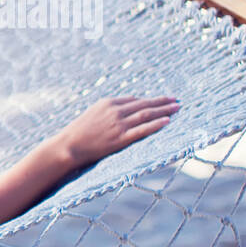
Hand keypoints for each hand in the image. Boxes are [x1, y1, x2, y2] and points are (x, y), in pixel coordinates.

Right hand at [53, 96, 177, 168]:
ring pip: (147, 114)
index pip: (134, 100)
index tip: (160, 100)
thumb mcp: (92, 115)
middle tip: (176, 100)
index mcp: (108, 103)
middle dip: (162, 102)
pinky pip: (143, 130)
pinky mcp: (121, 139)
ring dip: (164, 110)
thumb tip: (125, 111)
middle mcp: (115, 111)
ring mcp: (119, 125)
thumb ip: (109, 112)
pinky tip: (167, 121)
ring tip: (177, 108)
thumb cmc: (78, 133)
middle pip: (144, 104)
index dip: (148, 100)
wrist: (69, 146)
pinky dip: (156, 124)